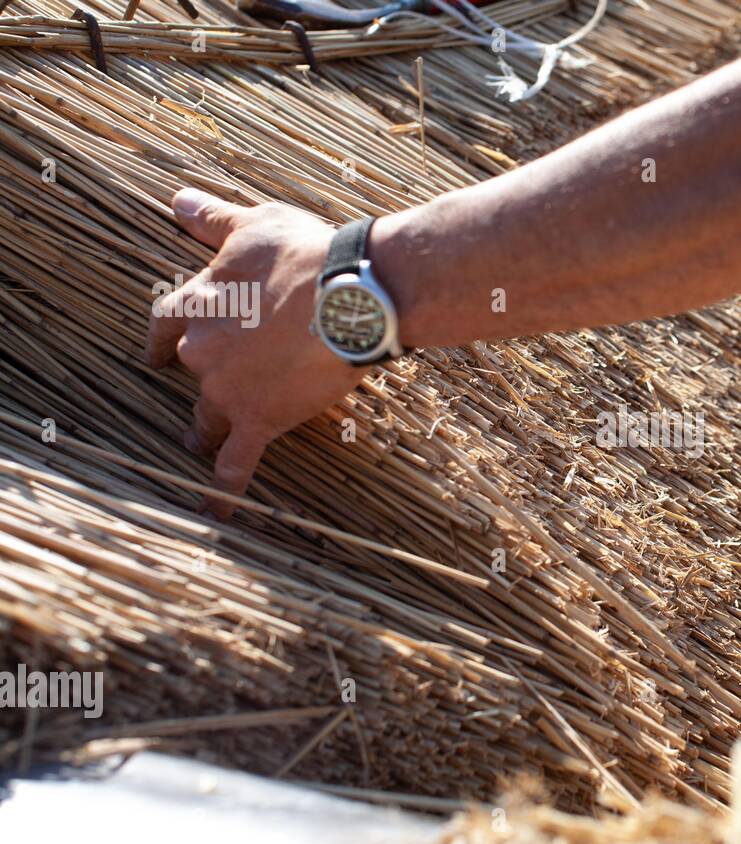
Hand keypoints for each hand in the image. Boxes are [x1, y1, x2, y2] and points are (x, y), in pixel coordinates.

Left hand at [147, 188, 366, 518]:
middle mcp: (200, 350)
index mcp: (196, 301)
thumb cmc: (307, 254)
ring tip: (201, 444)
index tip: (158, 351)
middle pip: (189, 374)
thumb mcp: (255, 224)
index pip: (163, 322)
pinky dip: (224, 490)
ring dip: (203, 431)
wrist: (350, 296)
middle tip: (211, 390)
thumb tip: (176, 200)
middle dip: (199, 382)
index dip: (162, 338)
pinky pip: (235, 462)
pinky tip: (218, 513)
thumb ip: (212, 218)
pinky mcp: (258, 420)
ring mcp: (227, 390)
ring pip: (205, 419)